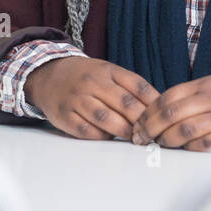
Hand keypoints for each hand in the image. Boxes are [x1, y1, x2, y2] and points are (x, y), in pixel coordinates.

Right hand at [24, 56, 159, 140]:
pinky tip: (110, 138)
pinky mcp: (65, 115)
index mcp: (108, 70)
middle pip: (124, 103)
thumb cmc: (85, 77)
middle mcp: (92, 82)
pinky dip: (101, 136)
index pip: (137, 86)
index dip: (153, 103)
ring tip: (136, 139)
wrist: (47, 75)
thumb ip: (129, 87)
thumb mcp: (107, 72)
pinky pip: (86, 130)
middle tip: (153, 133)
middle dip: (142, 121)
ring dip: (124, 131)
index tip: (163, 116)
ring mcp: (77, 99)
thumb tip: (157, 108)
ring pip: (106, 118)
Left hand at [131, 71, 210, 151]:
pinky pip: (208, 144)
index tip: (139, 123)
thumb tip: (165, 109)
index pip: (168, 97)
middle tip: (141, 138)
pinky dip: (192, 149)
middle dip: (150, 128)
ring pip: (186, 130)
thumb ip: (194, 94)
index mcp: (207, 85)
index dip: (149, 111)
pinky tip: (186, 150)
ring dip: (168, 140)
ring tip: (162, 144)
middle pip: (171, 114)